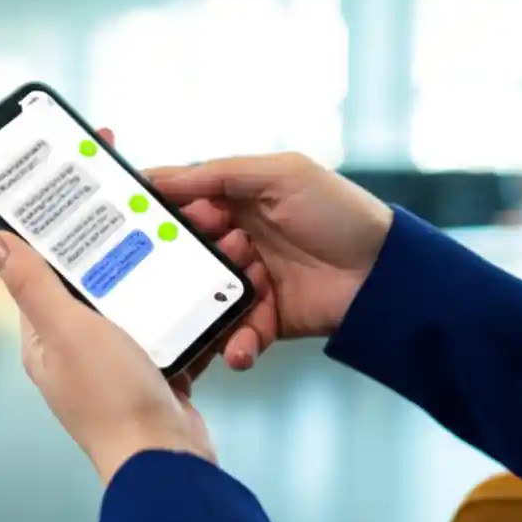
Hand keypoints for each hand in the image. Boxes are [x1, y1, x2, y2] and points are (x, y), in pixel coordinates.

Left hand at [0, 227, 215, 485]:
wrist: (166, 457)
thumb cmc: (112, 400)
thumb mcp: (67, 329)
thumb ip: (33, 283)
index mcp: (45, 342)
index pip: (42, 277)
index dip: (55, 242)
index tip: (74, 205)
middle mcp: (76, 353)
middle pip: (92, 289)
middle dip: (114, 258)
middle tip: (135, 220)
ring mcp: (117, 366)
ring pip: (133, 308)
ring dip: (151, 284)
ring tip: (170, 252)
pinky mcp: (153, 375)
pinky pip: (165, 332)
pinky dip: (178, 315)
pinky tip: (192, 295)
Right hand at [149, 153, 391, 371]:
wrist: (386, 275)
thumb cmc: (340, 213)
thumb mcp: (282, 174)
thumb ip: (221, 173)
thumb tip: (160, 176)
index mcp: (240, 201)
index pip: (184, 205)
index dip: (161, 214)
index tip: (135, 223)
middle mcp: (239, 241)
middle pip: (188, 257)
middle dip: (188, 264)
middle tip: (206, 259)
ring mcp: (251, 283)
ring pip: (207, 300)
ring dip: (212, 304)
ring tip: (236, 295)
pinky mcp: (267, 320)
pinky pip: (237, 335)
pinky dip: (236, 344)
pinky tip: (241, 348)